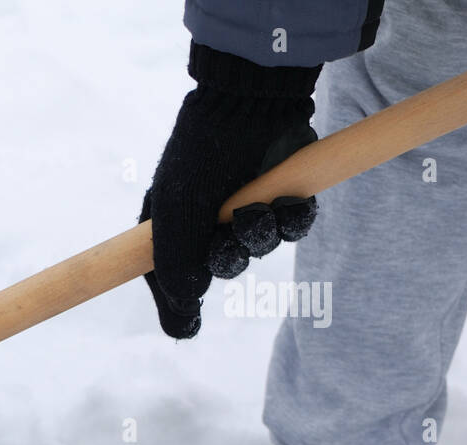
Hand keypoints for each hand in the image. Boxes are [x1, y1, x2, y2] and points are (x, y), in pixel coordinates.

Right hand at [141, 43, 321, 338]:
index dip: (181, 302)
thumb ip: (173, 270)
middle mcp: (208, 220)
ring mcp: (248, 207)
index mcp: (173, 225)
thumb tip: (186, 315)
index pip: (172, 279)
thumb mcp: (172, 216)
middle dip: (230, 260)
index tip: (190, 319)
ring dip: (263, 237)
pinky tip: (288, 204)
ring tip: (260, 210)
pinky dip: (294, 220)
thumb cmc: (199, 157)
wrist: (247, 104)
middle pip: (223, 268)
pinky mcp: (283, 193)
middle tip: (228, 241)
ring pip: (261, 248)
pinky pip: (293, 227)